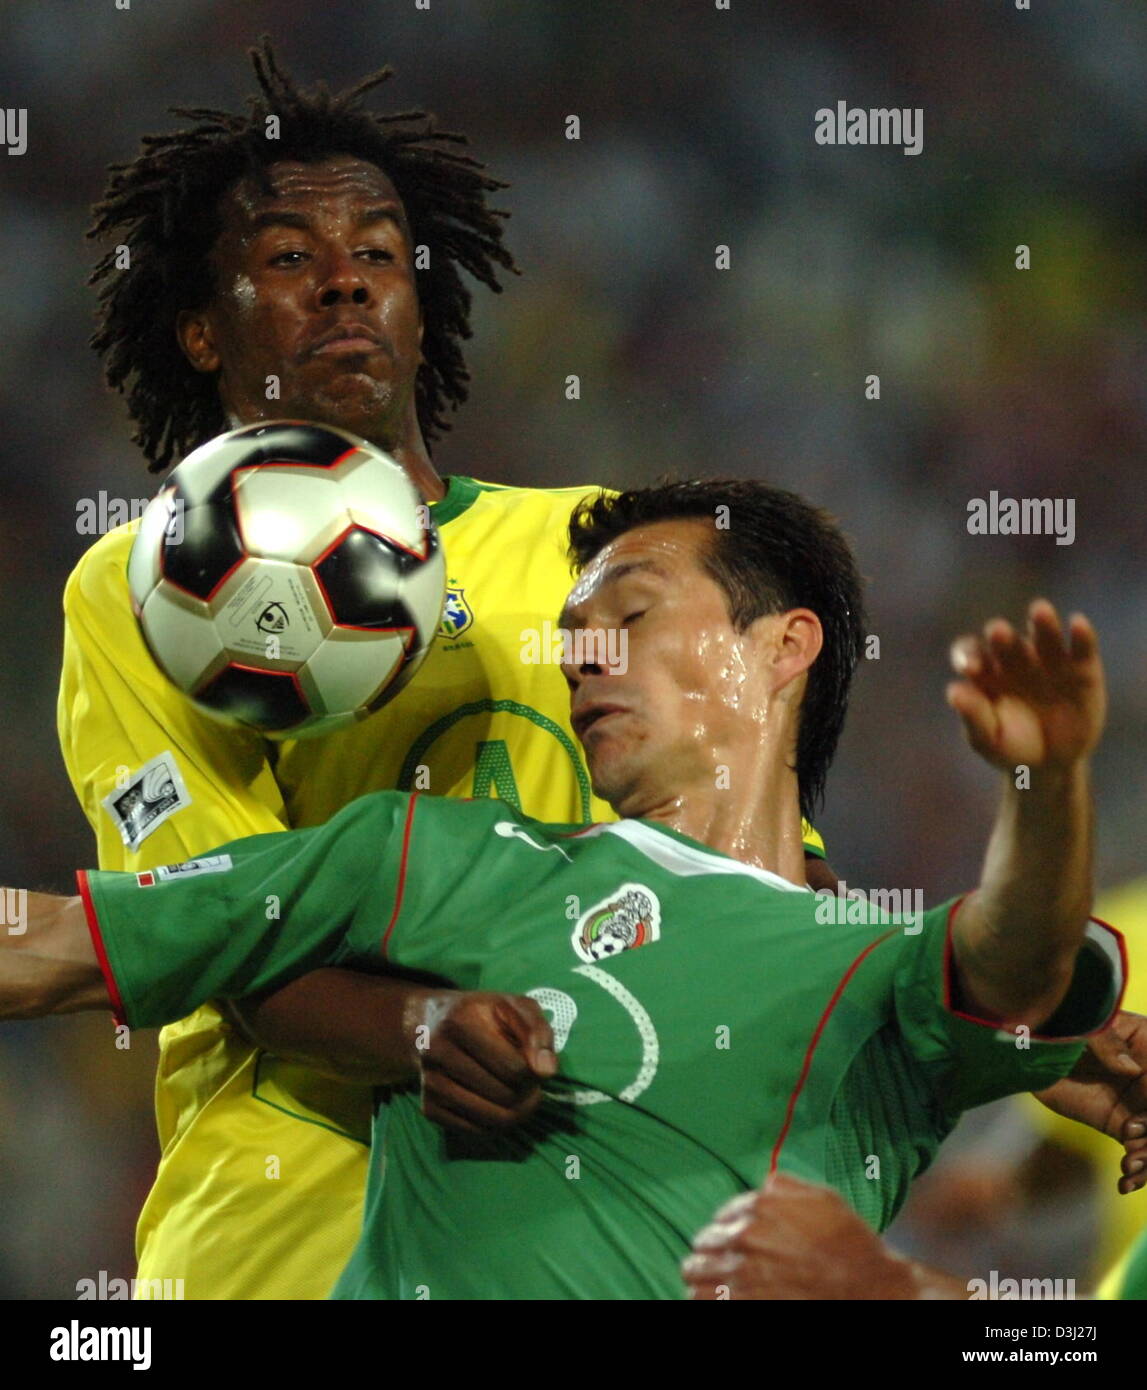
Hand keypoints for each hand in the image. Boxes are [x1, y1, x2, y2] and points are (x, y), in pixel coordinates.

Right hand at [407, 990, 556, 1132]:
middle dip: (527, 1093)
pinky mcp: (428, 1108)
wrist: (431, 1024)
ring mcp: (430, 1083)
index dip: (533, 1071)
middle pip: (504, 1096)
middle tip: (528, 1082)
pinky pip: (475, 1132)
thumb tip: (546, 1072)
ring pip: (492, 1119)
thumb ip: (538, 1032)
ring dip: (516, 1112)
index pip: (514, 1068)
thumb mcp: (515, 1007)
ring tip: (518, 1094)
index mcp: (459, 1023)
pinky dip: (495, 1124)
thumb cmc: (483, 1014)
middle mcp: (437, 1053)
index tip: (534, 1064)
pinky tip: (497, 1104)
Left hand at [682, 1173, 924, 1300]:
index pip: (720, 1216)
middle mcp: (743, 1238)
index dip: (728, 1229)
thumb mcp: (822, 1197)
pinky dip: (708, 1299)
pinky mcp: (741, 1304)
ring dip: (702, 1276)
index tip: (737, 1241)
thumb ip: (784, 1187)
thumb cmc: (849, 1244)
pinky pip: (702, 1301)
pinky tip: (719, 1299)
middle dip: (711, 1251)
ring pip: (694, 1274)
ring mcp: (741, 1276)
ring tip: (711, 1283)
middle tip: (722, 1263)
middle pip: (702, 1244)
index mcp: (758, 1207)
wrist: (869, 1288)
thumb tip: (761, 1186)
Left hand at [946, 600, 1104, 773]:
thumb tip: (953, 692)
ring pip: (1043, 634)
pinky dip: (1081, 635)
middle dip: (1001, 636)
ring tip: (1040, 610)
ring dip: (1042, 622)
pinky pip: (1081, 647)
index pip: (970, 652)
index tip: (969, 667)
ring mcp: (1048, 660)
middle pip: (1005, 640)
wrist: (1051, 763)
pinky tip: (1077, 624)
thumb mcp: (988, 739)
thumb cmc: (1010, 748)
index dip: (967, 655)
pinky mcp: (1082, 668)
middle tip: (998, 631)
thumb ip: (973, 716)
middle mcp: (1014, 658)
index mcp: (985, 670)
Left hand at [1033, 1010, 1146, 1194]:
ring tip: (1129, 1167)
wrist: (1028, 1047)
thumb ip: (1107, 1042)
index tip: (1140, 1122)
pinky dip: (1137, 1170)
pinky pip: (1138, 1151)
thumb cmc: (1057, 1026)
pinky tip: (1125, 1182)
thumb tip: (1132, 1069)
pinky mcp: (1120, 1125)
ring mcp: (1138, 1104)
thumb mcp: (1081, 1026)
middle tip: (1135, 1147)